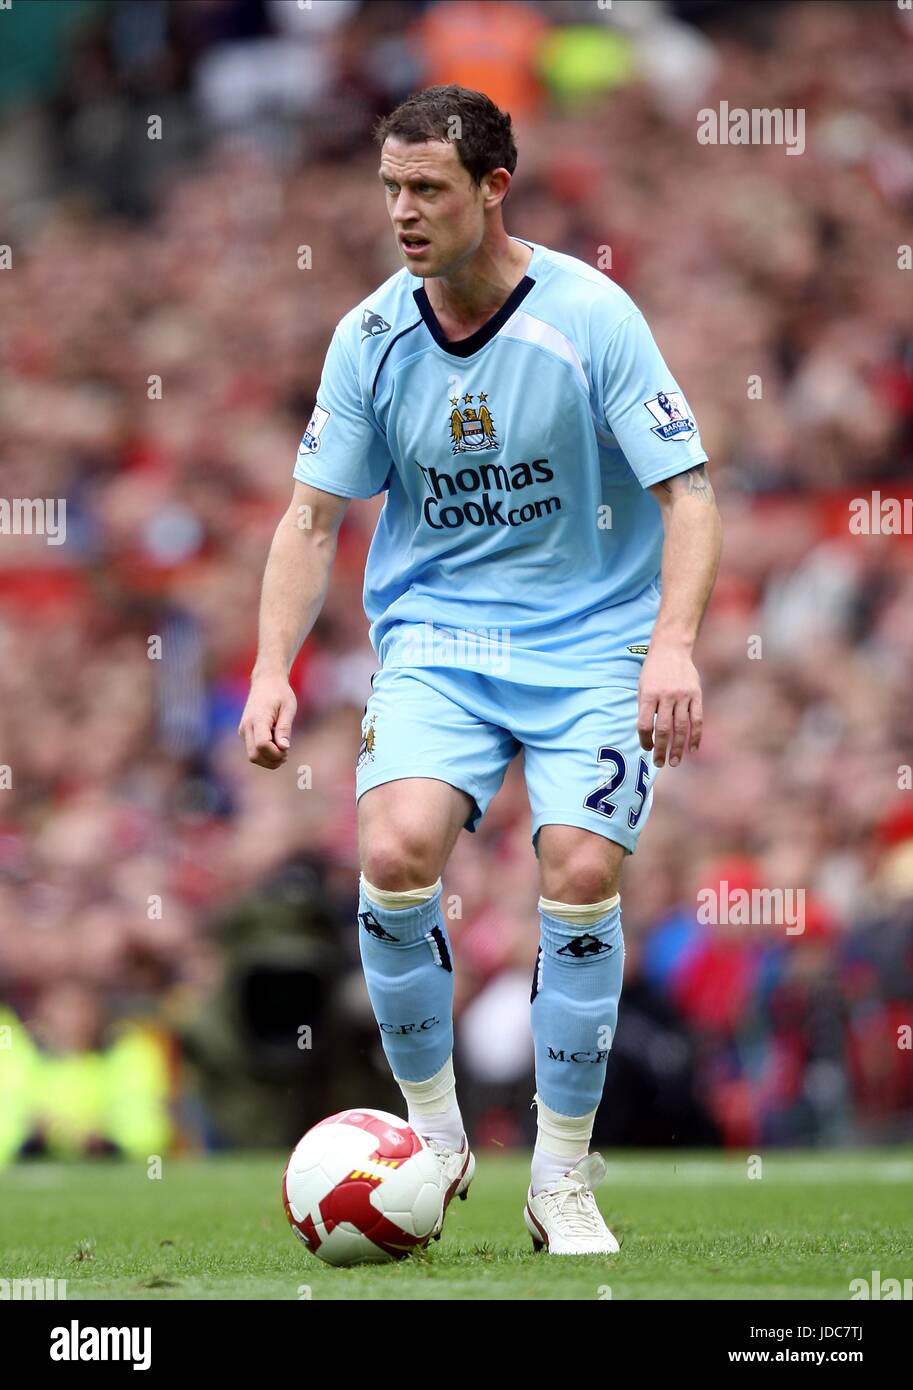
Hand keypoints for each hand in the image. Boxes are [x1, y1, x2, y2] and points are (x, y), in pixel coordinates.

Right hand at [238, 674, 296, 768]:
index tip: (287, 749)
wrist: (266, 682)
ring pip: (252, 756)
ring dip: (268, 759)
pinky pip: (253, 750)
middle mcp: (246, 726)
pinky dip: (265, 753)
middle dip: (272, 760)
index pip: (262, 745)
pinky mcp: (244, 732)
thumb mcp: (288, 708)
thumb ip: (285, 728)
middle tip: (286, 754)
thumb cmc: (280, 694)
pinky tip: (275, 742)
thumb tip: (284, 748)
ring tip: (282, 748)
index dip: (276, 753)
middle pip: (254, 756)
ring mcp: (243, 730)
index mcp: (258, 718)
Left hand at [637, 645, 702, 767]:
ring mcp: (683, 696)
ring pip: (681, 727)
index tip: (647, 747)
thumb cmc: (653, 671)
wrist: (672, 648)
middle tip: (660, 763)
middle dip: (661, 749)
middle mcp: (666, 696)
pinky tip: (693, 749)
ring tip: (674, 761)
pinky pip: (697, 719)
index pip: (645, 724)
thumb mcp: (642, 686)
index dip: (645, 739)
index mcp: (649, 694)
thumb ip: (645, 709)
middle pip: (664, 729)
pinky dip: (696, 736)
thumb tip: (648, 735)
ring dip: (678, 747)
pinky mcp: (696, 695)